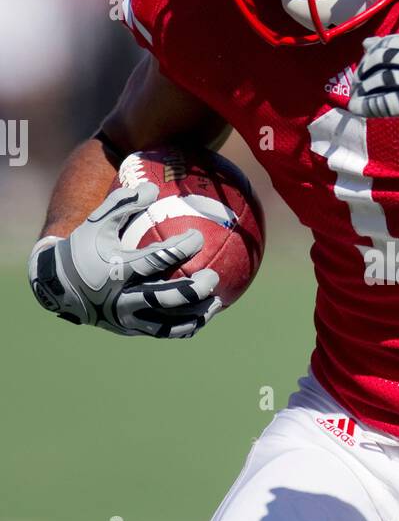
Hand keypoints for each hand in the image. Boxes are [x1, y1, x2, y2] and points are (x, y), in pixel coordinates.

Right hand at [28, 183, 220, 338]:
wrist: (59, 285)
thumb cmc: (84, 247)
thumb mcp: (97, 222)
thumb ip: (124, 203)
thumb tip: (153, 189)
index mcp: (117, 269)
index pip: (155, 259)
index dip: (180, 249)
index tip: (198, 237)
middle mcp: (122, 298)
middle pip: (165, 298)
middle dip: (193, 290)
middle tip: (213, 276)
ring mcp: (127, 318)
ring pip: (168, 323)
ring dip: (196, 314)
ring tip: (218, 302)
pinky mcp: (131, 330)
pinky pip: (164, 332)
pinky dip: (186, 326)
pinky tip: (203, 315)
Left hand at [348, 34, 398, 173]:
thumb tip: (368, 44)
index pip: (396, 41)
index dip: (375, 51)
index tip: (364, 62)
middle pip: (387, 57)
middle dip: (365, 69)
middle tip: (358, 82)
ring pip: (384, 79)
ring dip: (363, 88)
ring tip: (356, 97)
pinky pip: (386, 103)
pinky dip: (367, 105)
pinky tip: (357, 109)